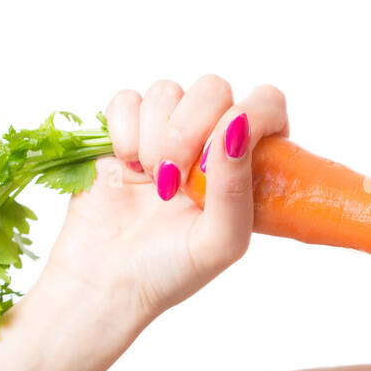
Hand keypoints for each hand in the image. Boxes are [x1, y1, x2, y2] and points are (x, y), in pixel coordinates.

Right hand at [35, 75, 289, 322]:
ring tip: (151, 182)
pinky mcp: (124, 132)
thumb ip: (236, 187)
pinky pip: (126, 99)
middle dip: (189, 129)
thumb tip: (238, 125)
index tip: (222, 147)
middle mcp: (210, 141)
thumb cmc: (171, 270)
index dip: (251, 112)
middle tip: (173, 180)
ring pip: (167, 91)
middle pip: (213, 88)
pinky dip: (122, 131)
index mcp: (247, 164)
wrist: (104, 282)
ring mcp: (166, 133)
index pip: (267, 104)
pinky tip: (125, 168)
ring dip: (153, 138)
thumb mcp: (221, 242)